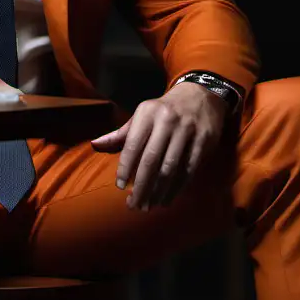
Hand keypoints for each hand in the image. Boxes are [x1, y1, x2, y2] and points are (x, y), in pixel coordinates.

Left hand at [90, 82, 227, 209]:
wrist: (200, 95)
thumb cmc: (163, 111)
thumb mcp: (141, 116)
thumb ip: (120, 134)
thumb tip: (95, 144)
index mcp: (147, 113)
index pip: (133, 144)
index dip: (125, 168)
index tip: (120, 187)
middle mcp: (167, 120)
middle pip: (151, 160)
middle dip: (141, 186)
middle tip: (134, 205)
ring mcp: (187, 130)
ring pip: (170, 167)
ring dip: (159, 191)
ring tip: (149, 205)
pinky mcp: (204, 140)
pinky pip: (189, 169)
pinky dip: (178, 187)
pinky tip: (168, 197)